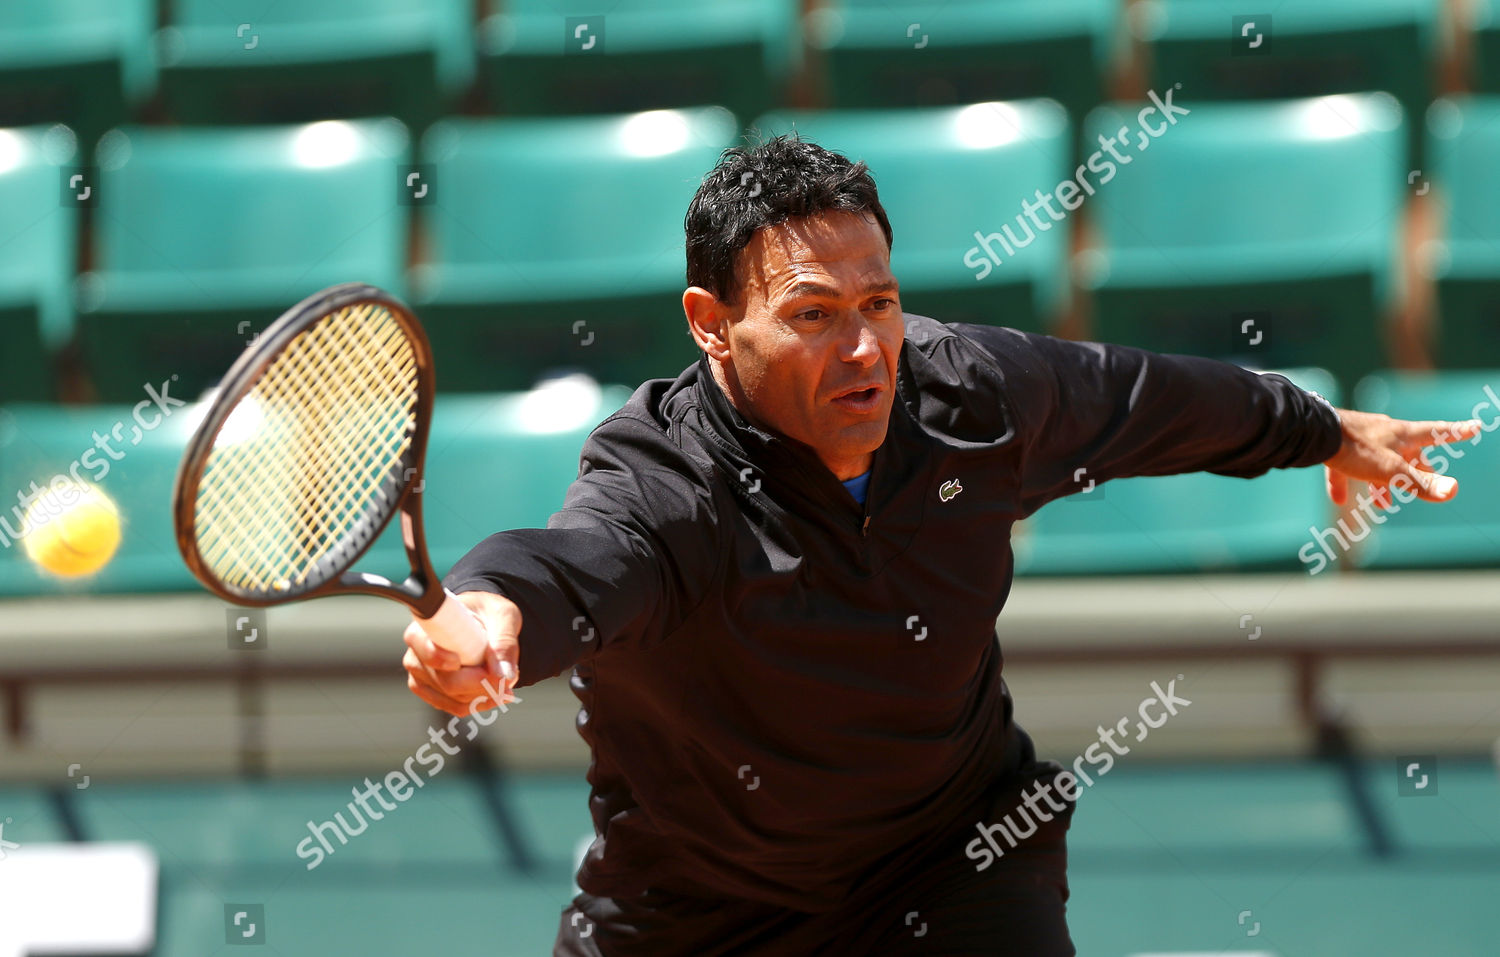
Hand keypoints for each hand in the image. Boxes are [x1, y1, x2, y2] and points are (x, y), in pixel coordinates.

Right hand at [403, 590, 521, 716]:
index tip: (459, 662)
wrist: (484, 622)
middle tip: (507, 677)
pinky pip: (455, 706)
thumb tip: (503, 674)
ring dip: (485, 694)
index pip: (420, 643)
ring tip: (506, 682)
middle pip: (445, 681)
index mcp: (428, 624)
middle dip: (481, 683)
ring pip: (453, 697)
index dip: (438, 657)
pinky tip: (497, 693)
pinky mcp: (431, 691)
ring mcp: (421, 675)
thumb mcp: (503, 616)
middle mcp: (417, 652)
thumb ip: (504, 641)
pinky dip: (480, 703)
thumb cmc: (488, 613)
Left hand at [1323, 409, 1482, 508]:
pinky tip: (1338, 501)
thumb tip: (1452, 491)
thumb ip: (1419, 483)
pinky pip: (1343, 467)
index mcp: (1401, 434)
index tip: (1474, 427)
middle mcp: (1383, 433)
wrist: (1311, 433)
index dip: (1457, 432)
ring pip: (1377, 462)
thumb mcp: (1390, 470)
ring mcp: (1359, 438)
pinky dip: (1344, 483)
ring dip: (1382, 483)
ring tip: (1383, 504)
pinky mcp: (1336, 446)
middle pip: (1407, 452)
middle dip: (1417, 469)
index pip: (1437, 432)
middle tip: (1426, 481)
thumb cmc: (1354, 448)